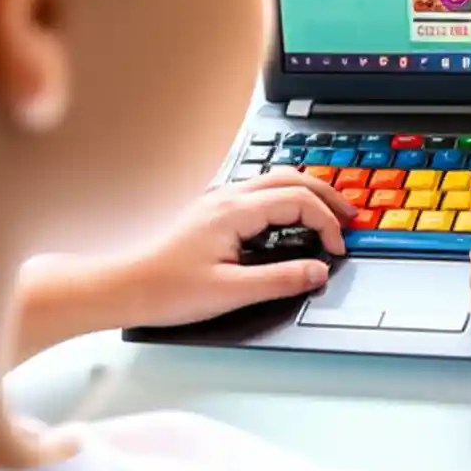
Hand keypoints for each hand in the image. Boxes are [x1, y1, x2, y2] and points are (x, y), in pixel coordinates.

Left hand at [110, 170, 356, 326]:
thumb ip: (280, 280)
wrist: (119, 285)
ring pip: (273, 181)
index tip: (336, 249)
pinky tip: (287, 218)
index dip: (327, 223)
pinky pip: (257, 192)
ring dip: (306, 193)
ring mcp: (216, 200)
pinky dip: (285, 199)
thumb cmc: (163, 288)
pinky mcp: (209, 210)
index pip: (298, 201)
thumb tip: (318, 271)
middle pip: (291, 178)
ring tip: (327, 214)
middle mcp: (225, 197)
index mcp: (233, 211)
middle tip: (351, 217)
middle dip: (327, 196)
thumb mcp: (230, 292)